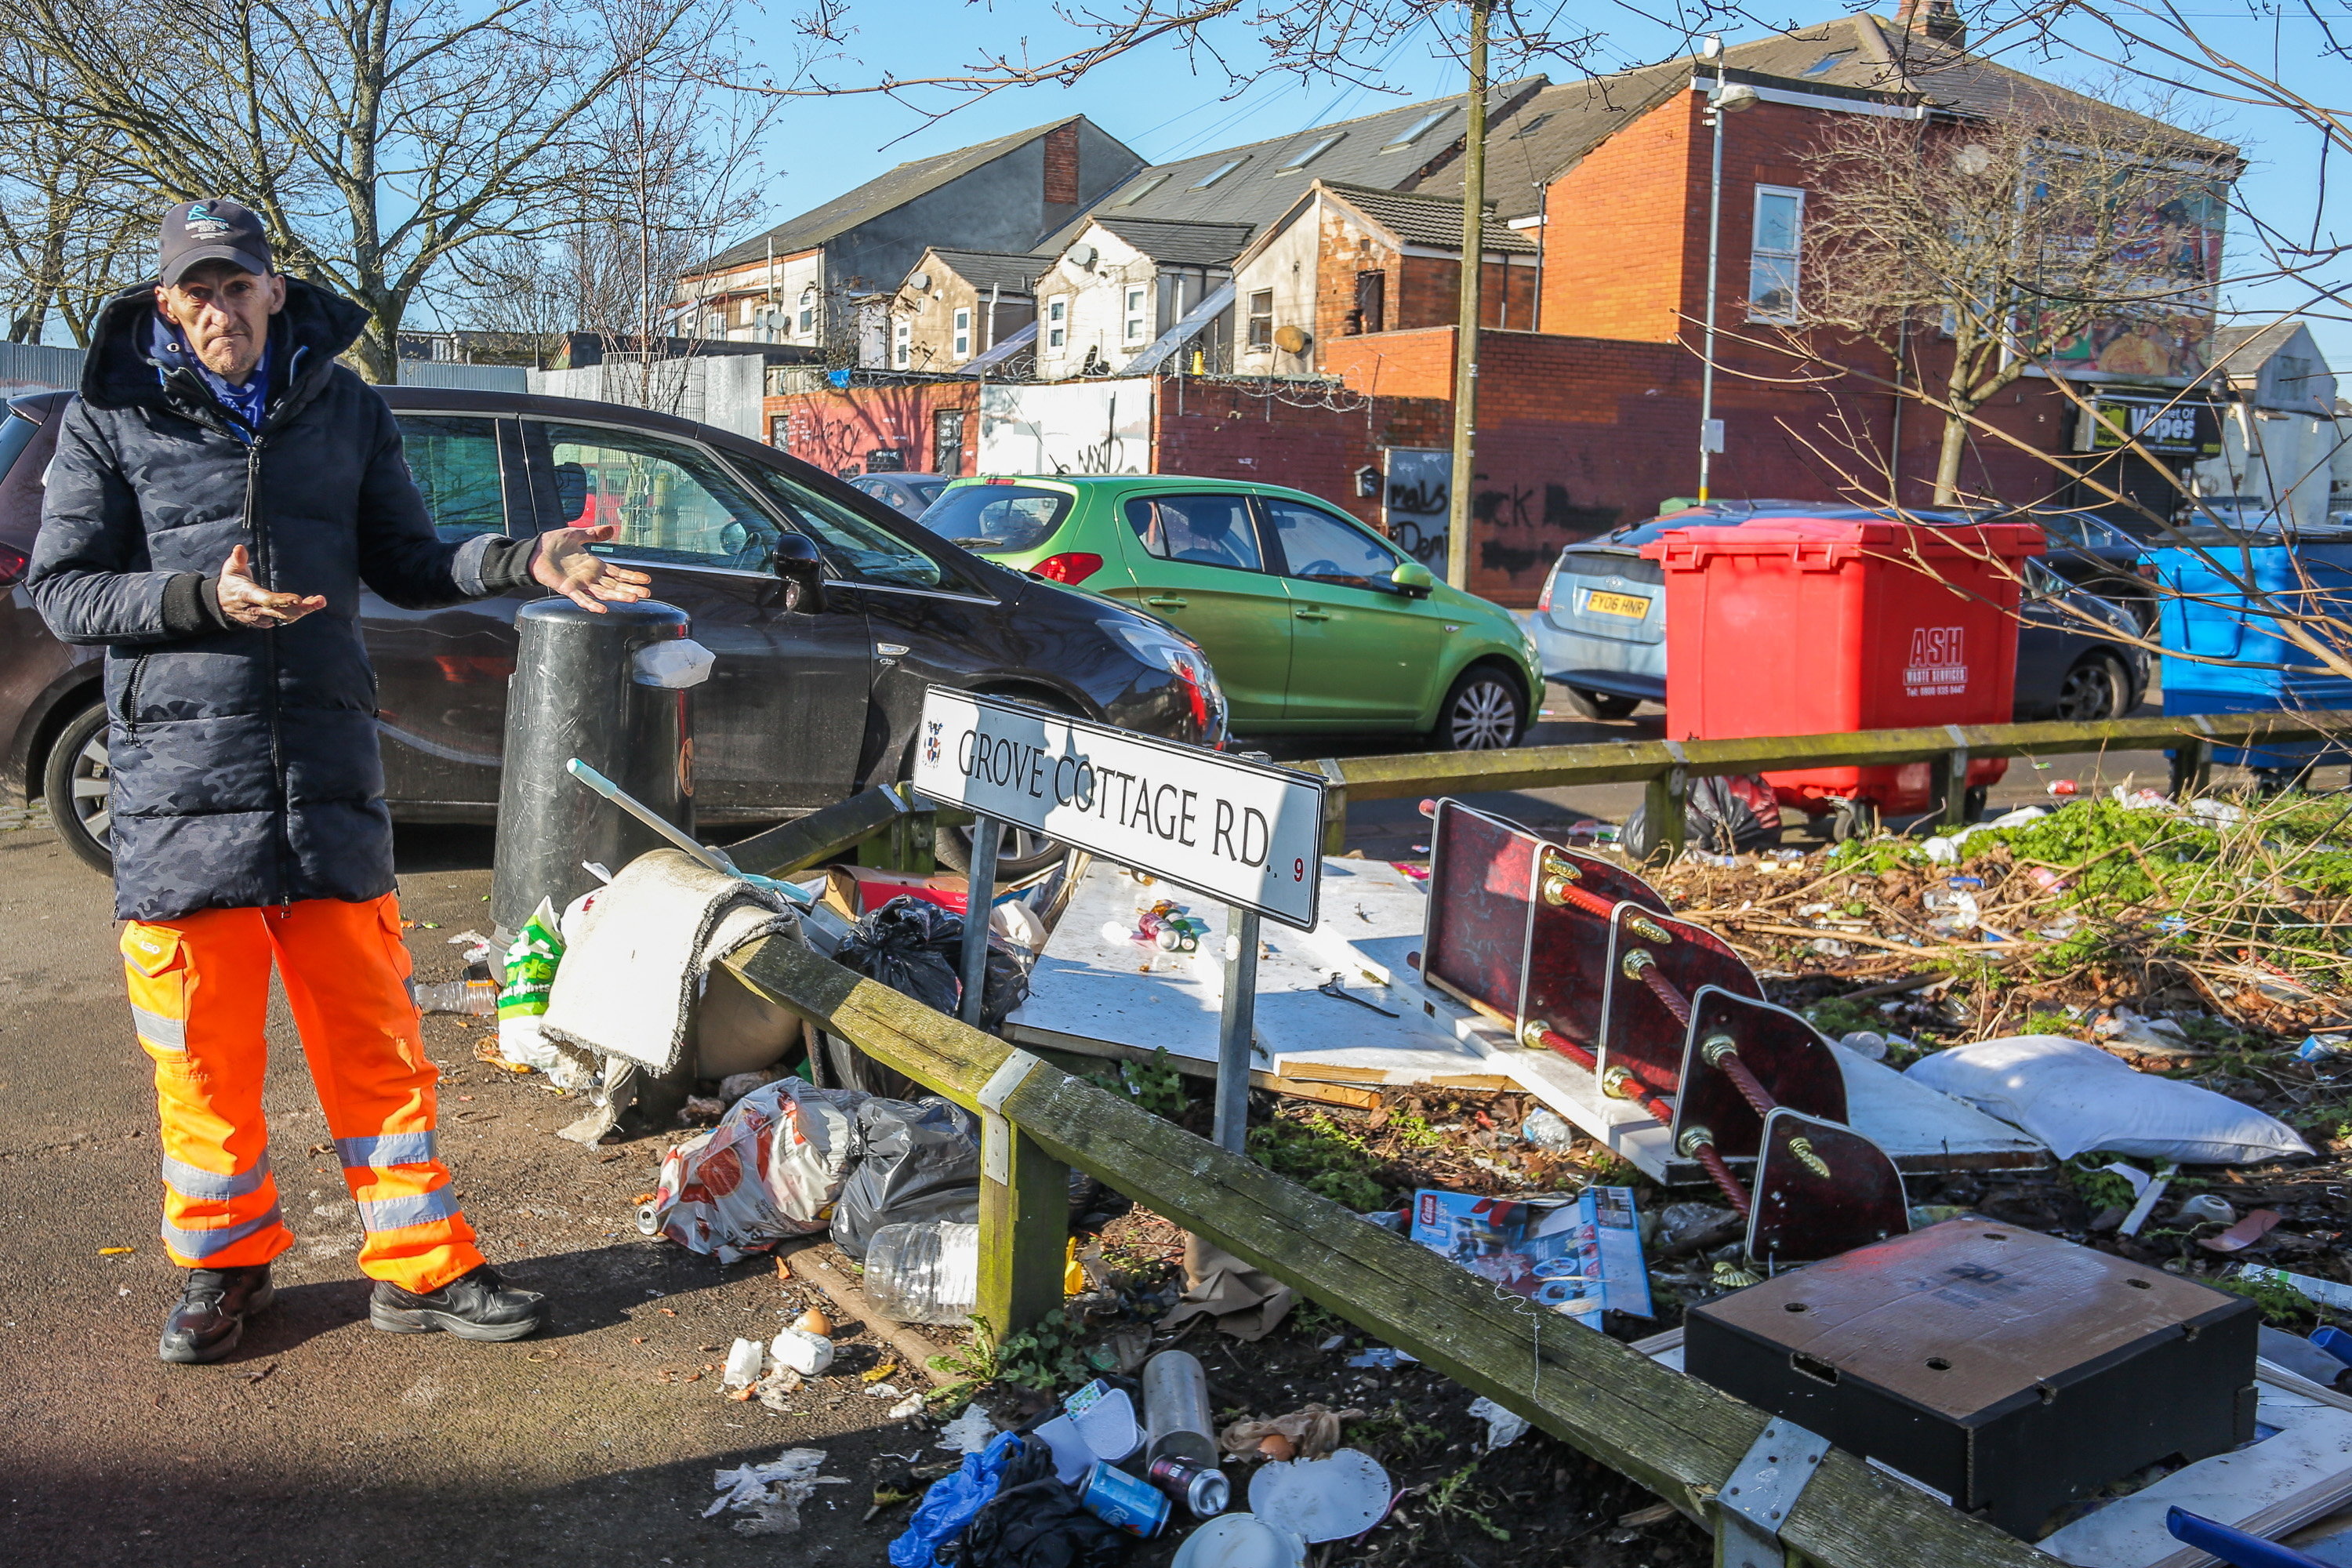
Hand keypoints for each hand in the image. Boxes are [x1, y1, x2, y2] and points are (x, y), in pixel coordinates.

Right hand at [216, 544, 326, 627]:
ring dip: (305, 610)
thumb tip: (240, 547)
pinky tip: (312, 603)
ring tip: (320, 601)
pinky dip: (299, 612)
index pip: (266, 600)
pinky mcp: (266, 622)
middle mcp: (255, 610)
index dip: (282, 600)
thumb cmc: (230, 581)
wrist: (221, 602)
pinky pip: (285, 618)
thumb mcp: (231, 568)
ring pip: (286, 617)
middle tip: (320, 601)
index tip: (298, 599)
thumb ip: (238, 559)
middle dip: (302, 609)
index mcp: (247, 595)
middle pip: (281, 613)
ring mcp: (261, 618)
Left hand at [532, 524, 652, 612]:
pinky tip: (603, 609)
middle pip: (615, 585)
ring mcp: (580, 583)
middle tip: (647, 594)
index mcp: (594, 565)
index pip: (618, 573)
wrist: (533, 551)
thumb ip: (594, 534)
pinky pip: (581, 598)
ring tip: (634, 599)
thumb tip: (612, 529)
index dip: (632, 576)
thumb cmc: (553, 543)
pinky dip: (592, 605)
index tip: (647, 580)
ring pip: (603, 593)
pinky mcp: (567, 588)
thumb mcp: (576, 534)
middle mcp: (590, 576)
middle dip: (631, 589)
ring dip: (618, 597)